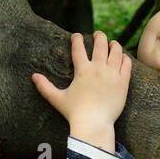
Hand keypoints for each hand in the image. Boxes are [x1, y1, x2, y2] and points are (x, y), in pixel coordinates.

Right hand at [31, 31, 131, 150]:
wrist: (94, 124)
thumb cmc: (74, 113)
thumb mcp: (57, 99)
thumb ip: (45, 87)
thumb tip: (33, 76)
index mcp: (82, 70)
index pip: (78, 48)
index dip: (76, 39)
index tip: (76, 35)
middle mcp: (98, 68)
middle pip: (100, 44)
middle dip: (99, 36)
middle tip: (98, 34)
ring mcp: (112, 74)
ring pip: (116, 52)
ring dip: (114, 45)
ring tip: (112, 43)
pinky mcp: (123, 83)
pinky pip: (126, 65)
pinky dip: (125, 58)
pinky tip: (123, 57)